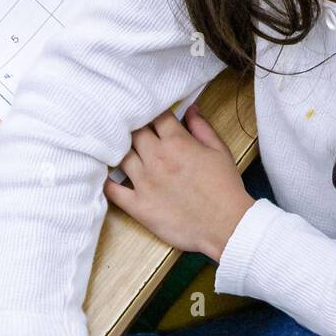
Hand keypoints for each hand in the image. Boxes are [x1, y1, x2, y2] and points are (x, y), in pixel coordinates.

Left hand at [104, 106, 253, 259]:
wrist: (227, 225)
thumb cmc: (225, 189)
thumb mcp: (220, 151)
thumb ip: (202, 127)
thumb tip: (191, 109)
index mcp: (177, 143)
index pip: (156, 117)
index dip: (154, 112)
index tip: (154, 115)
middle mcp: (156, 159)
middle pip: (133, 133)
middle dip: (136, 128)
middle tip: (138, 131)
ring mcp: (144, 183)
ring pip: (120, 156)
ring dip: (121, 151)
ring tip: (123, 151)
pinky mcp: (139, 206)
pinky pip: (113, 190)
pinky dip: (108, 182)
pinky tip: (109, 177)